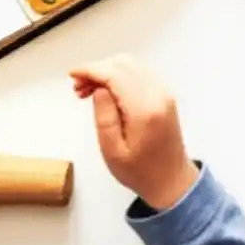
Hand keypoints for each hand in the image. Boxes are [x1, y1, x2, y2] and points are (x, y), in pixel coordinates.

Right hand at [71, 54, 197, 209]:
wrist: (172, 180)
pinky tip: (107, 93)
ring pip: (131, 66)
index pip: (115, 74)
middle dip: (97, 70)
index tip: (72, 75)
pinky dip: (120, 76)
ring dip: (107, 71)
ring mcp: (164, 94)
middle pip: (123, 64)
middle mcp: (158, 95)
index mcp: (145, 109)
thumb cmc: (141, 172)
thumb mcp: (112, 151)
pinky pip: (139, 74)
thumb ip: (104, 116)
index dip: (90, 70)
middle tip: (78, 88)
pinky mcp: (164, 96)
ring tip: (88, 92)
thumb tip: (99, 89)